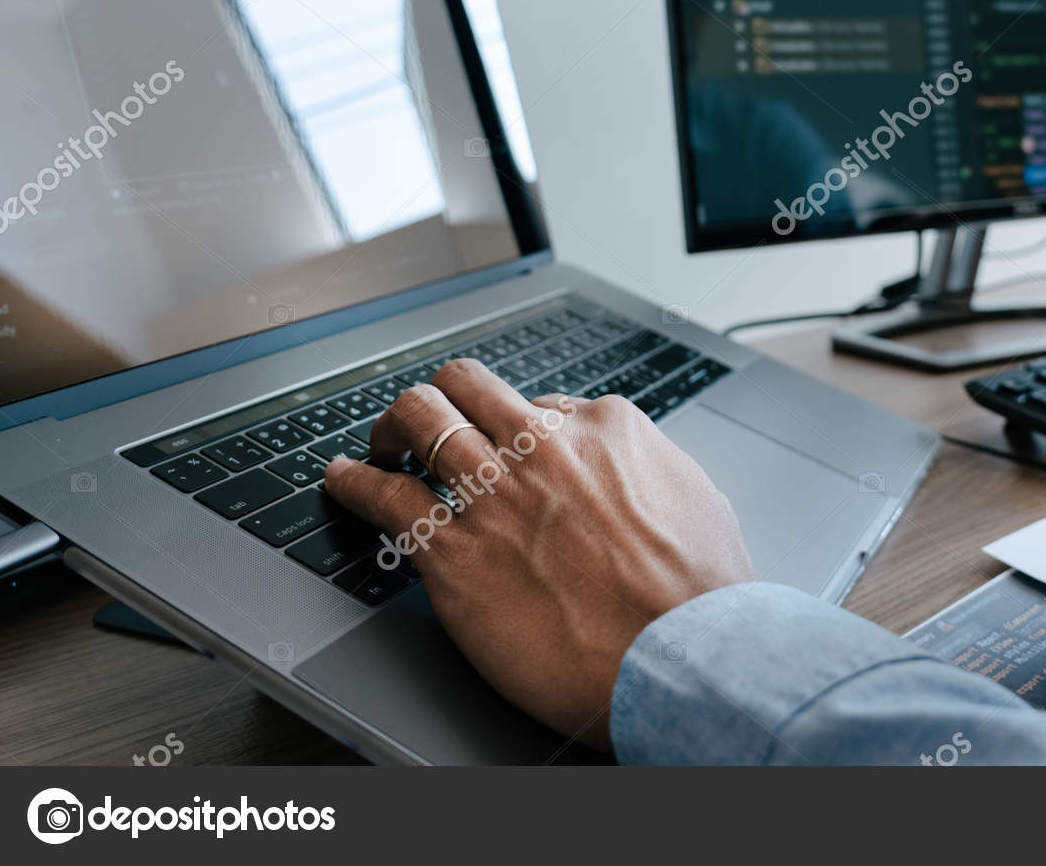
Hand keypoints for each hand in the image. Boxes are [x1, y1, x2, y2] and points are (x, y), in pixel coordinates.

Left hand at [323, 359, 755, 749]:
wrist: (681, 660)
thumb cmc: (701, 599)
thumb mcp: (696, 501)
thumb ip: (651, 471)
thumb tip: (632, 473)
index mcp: (607, 430)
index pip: (540, 404)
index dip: (517, 429)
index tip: (505, 450)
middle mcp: (544, 447)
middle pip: (467, 386)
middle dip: (443, 399)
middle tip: (427, 425)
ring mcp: (496, 493)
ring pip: (418, 417)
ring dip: (393, 429)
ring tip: (382, 445)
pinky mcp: (454, 550)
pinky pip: (383, 494)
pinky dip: (353, 482)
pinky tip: (344, 480)